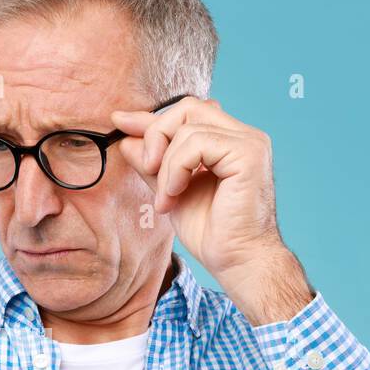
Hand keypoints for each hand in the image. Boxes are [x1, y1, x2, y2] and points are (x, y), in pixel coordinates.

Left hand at [111, 97, 312, 324]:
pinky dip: (176, 168)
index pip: (186, 113)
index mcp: (228, 141)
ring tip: (166, 198)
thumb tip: (127, 140)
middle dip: (156, 135)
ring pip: (188, 127)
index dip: (151, 118)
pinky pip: (197, 143)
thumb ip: (153, 164)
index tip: (119, 122)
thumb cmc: (211, 233)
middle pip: (186, 108)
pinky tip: (175, 194)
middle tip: (147, 169)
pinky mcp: (249, 153)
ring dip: (165, 165)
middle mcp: (242, 135)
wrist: (237, 261)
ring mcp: (249, 142)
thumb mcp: (170, 191)